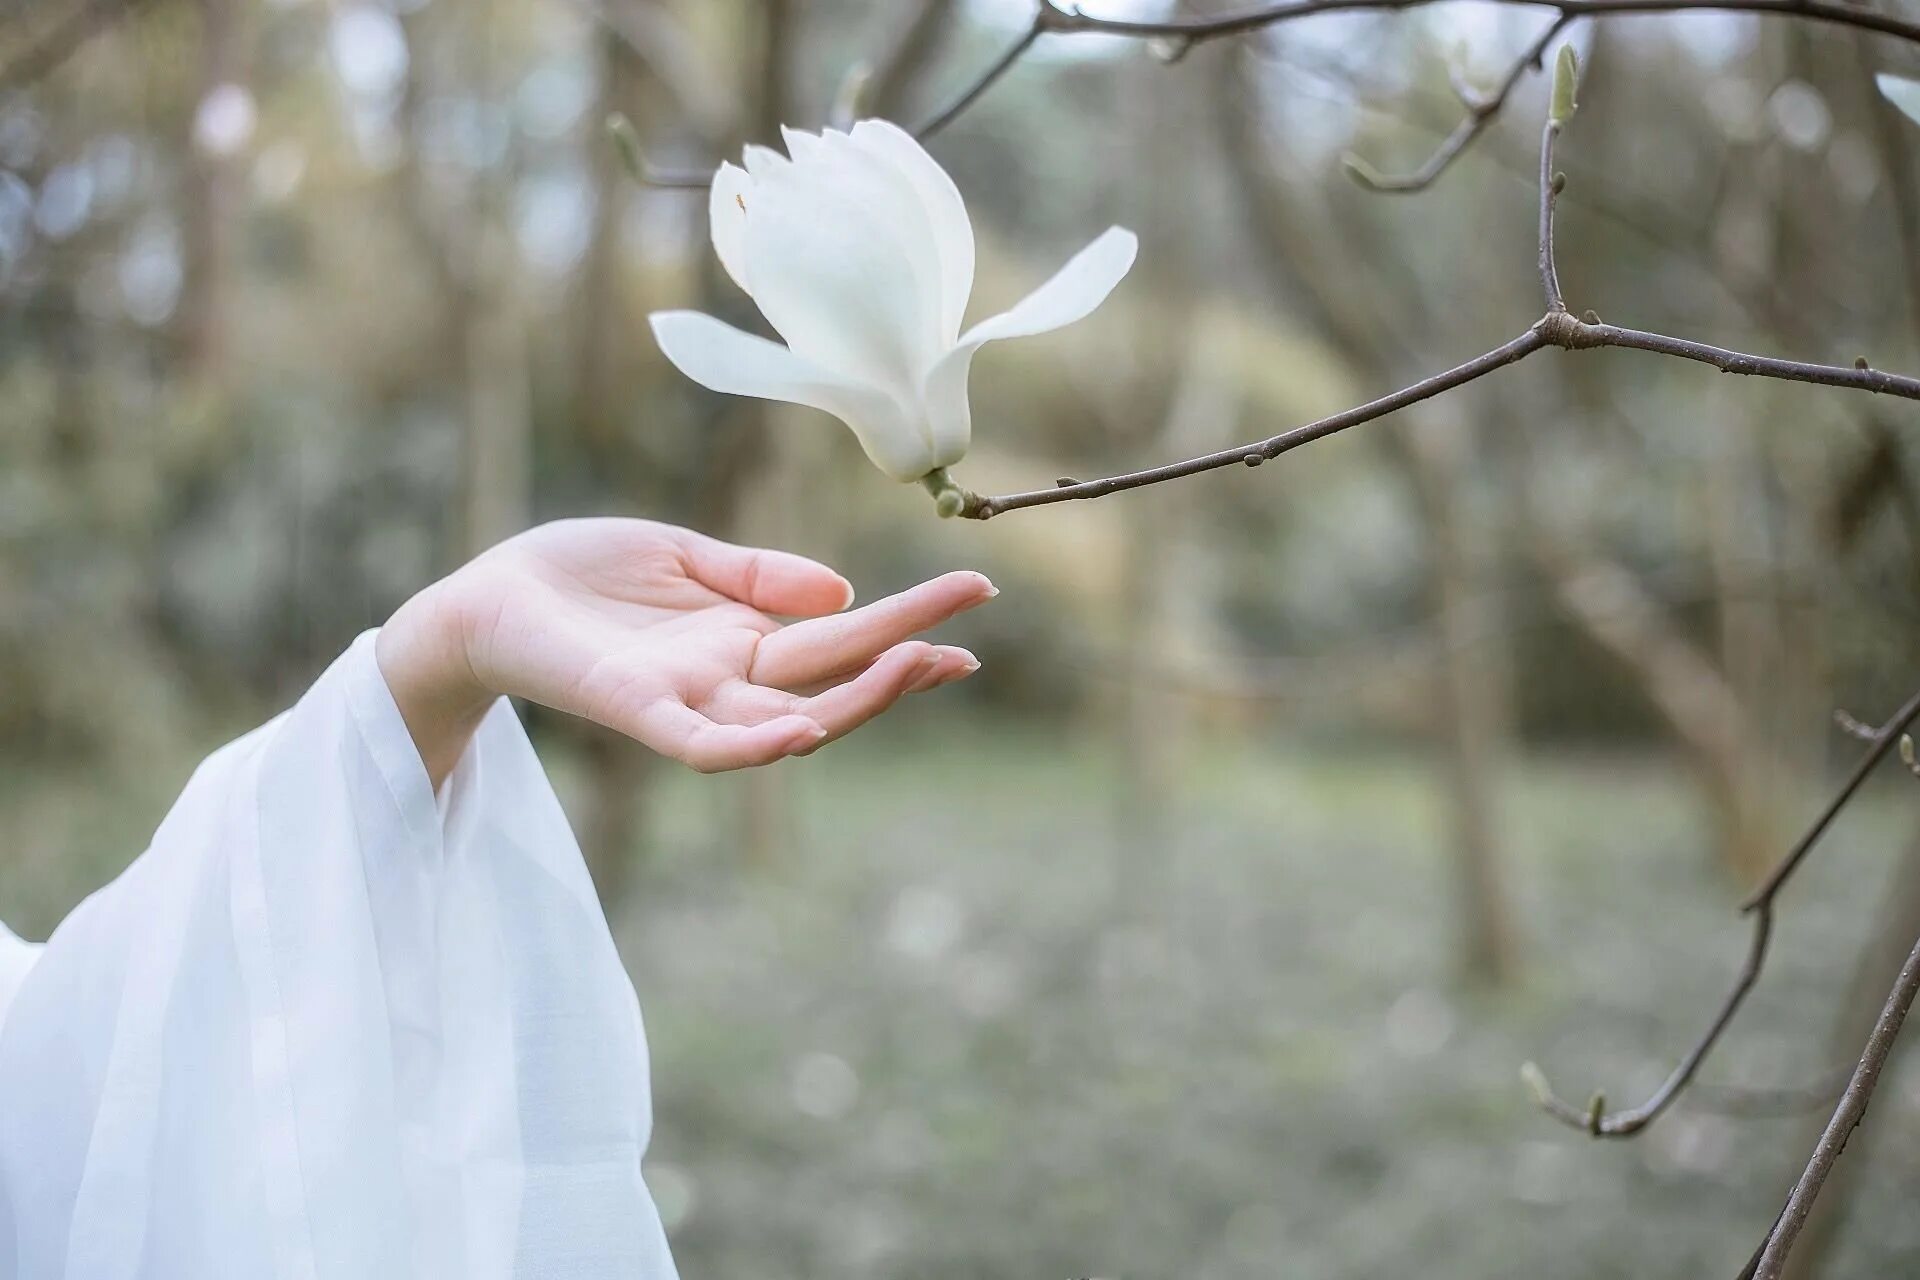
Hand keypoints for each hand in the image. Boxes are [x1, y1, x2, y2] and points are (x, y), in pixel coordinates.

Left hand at [376, 518, 992, 785]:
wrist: (483, 599)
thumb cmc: (579, 577)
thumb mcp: (686, 555)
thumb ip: (759, 574)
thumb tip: (842, 589)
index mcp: (744, 640)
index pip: (843, 638)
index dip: (908, 621)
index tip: (974, 596)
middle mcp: (728, 681)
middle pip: (835, 685)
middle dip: (903, 668)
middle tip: (967, 647)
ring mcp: (688, 701)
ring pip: (790, 720)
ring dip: (857, 702)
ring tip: (919, 665)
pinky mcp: (636, 710)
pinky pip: (704, 744)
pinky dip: (754, 744)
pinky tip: (804, 730)